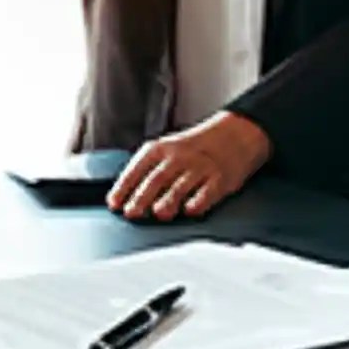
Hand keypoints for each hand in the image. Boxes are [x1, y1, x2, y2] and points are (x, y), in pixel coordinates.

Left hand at [106, 112, 271, 220]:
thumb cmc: (194, 148)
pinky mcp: (219, 180)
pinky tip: (189, 210)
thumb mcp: (167, 150)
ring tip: (158, 213)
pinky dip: (197, 202)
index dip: (124, 187)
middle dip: (142, 197)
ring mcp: (199, 168)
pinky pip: (207, 193)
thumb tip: (125, 196)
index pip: (137, 168)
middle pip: (157, 179)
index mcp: (161, 149)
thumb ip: (147, 170)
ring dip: (168, 201)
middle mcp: (179, 157)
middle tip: (131, 213)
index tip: (114, 203)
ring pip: (180, 186)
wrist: (233, 136)